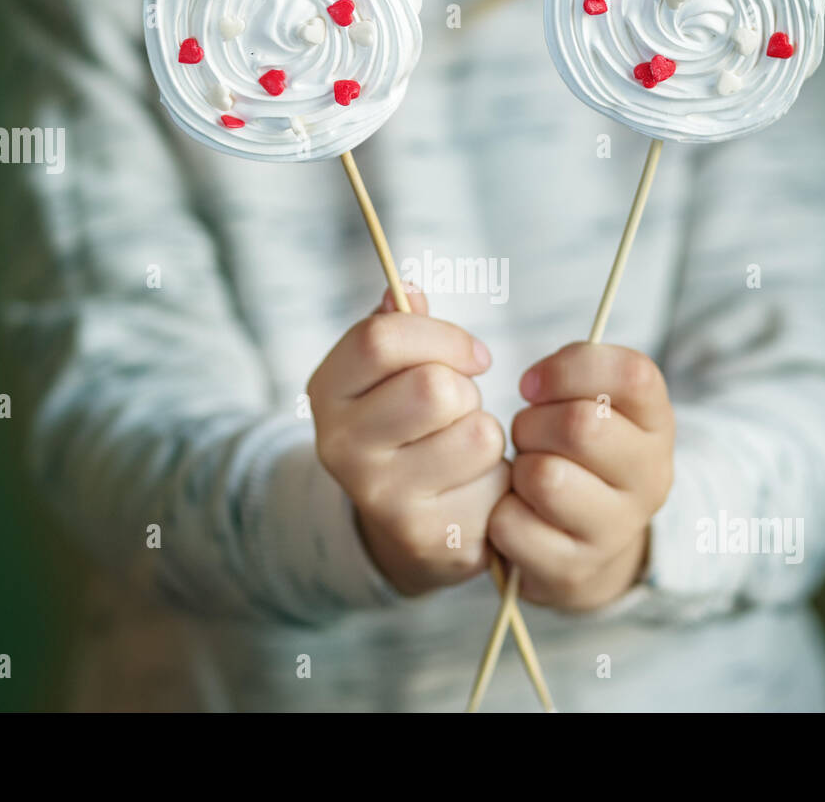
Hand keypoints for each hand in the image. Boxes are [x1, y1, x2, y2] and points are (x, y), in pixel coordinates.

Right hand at [307, 287, 508, 596]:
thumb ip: (399, 326)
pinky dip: (499, 481)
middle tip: (460, 409)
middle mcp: (340, 447)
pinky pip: (496, 484)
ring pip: (477, 434)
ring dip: (486, 435)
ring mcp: (380, 497)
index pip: (381, 339)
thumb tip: (405, 289)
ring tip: (463, 450)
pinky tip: (472, 488)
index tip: (474, 356)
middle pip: (434, 387)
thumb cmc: (405, 425)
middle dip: (466, 390)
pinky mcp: (427, 535)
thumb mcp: (389, 373)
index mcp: (325, 392)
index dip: (444, 337)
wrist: (401, 526)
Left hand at [490, 342, 674, 610]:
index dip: (569, 369)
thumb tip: (535, 383)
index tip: (533, 385)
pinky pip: (512, 524)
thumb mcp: (594, 405)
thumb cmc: (578, 455)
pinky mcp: (573, 569)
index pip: (632, 375)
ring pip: (546, 476)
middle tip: (527, 435)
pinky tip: (519, 513)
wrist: (588, 546)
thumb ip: (574, 374)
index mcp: (658, 424)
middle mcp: (651, 478)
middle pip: (581, 425)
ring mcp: (616, 529)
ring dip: (518, 469)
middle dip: (533, 423)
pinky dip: (501, 513)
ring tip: (527, 475)